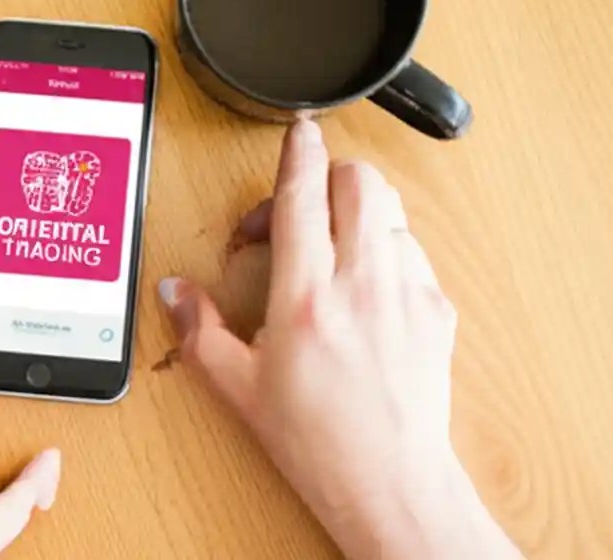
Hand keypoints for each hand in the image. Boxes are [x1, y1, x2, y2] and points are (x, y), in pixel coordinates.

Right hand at [161, 120, 518, 559]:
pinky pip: (412, 250)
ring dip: (355, 211)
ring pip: (390, 210)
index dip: (298, 152)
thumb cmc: (317, 442)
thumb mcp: (238, 387)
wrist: (391, 483)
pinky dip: (384, 247)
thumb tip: (174, 291)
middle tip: (299, 202)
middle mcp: (362, 286)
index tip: (297, 130)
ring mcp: (408, 294)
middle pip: (359, 183)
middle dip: (329, 174)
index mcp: (305, 299)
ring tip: (327, 247)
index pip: (303, 197)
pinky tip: (361, 284)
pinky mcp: (437, 310)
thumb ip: (199, 330)